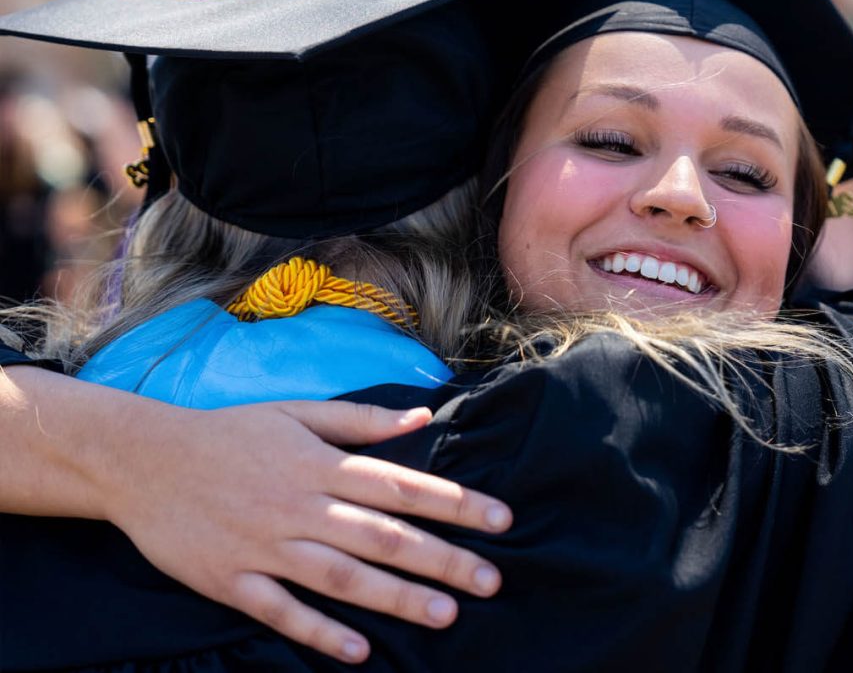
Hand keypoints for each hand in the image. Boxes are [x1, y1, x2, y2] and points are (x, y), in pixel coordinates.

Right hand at [98, 398, 511, 663]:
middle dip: (441, 558)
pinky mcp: (229, 579)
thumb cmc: (230, 432)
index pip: (402, 484)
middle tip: (490, 581)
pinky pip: (280, 610)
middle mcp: (299, 504)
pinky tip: (358, 652)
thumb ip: (361, 421)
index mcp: (319, 462)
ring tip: (445, 614)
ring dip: (395, 597)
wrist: (142, 460)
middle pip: (382, 535)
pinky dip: (318, 631)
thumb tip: (423, 417)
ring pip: (340, 576)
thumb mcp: (296, 412)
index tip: (501, 520)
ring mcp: (264, 545)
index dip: (455, 502)